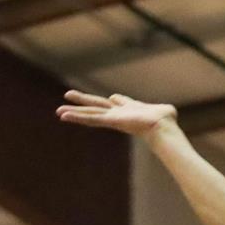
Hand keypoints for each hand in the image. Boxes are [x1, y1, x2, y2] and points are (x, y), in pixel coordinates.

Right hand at [56, 91, 179, 137]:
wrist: (163, 126)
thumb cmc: (165, 119)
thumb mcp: (157, 109)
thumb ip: (149, 106)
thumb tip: (146, 105)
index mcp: (126, 110)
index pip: (112, 104)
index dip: (108, 101)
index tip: (106, 98)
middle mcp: (117, 115)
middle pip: (96, 108)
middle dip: (81, 106)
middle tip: (64, 108)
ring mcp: (112, 118)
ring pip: (90, 114)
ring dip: (75, 113)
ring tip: (59, 112)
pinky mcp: (110, 121)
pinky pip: (92, 118)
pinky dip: (78, 117)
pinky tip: (65, 116)